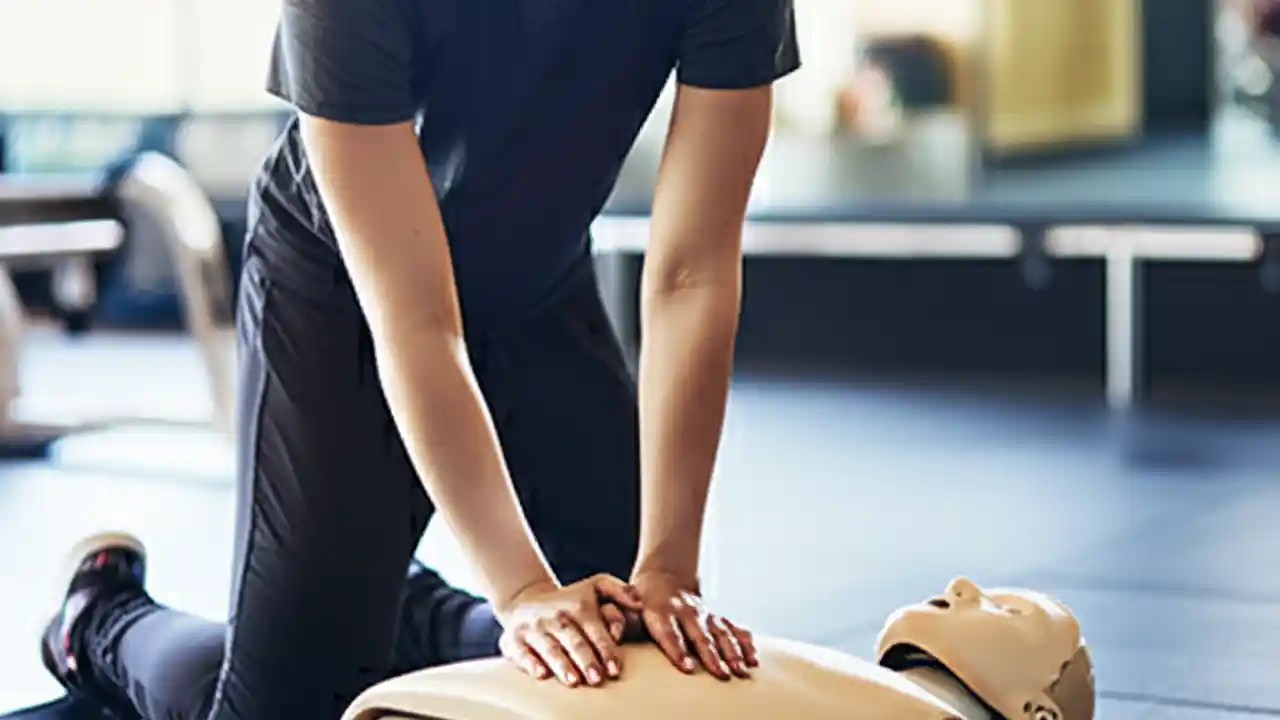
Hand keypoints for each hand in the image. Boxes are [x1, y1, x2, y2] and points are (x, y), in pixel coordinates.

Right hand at [495, 574, 641, 687]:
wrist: (525, 600)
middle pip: (573, 641)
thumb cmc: (571, 600)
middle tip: (597, 678)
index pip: (595, 631)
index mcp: (579, 607)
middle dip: (586, 660)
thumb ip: (619, 592)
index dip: (605, 650)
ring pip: (550, 648)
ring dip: (562, 664)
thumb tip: (640, 603)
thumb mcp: (596, 586)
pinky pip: (522, 653)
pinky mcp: (513, 640)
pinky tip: (541, 674)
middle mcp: (556, 618)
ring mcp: (534, 629)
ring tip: (574, 680)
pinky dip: (530, 663)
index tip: (614, 668)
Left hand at [630, 570, 756, 680]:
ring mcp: (703, 613)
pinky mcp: (715, 617)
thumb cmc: (640, 600)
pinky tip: (753, 658)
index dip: (678, 649)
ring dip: (732, 651)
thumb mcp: (626, 605)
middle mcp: (685, 611)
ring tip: (740, 669)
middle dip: (711, 654)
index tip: (687, 667)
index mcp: (660, 610)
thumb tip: (613, 633)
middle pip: (699, 635)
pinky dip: (745, 642)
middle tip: (721, 673)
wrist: (663, 576)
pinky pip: (733, 628)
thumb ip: (621, 620)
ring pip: (720, 632)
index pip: (669, 632)